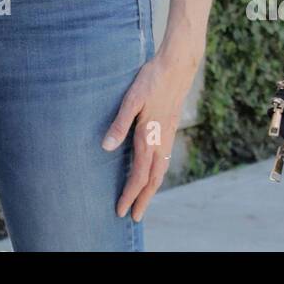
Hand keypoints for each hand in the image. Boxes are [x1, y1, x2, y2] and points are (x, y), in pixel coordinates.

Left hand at [103, 53, 193, 222]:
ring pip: (161, 170)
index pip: (138, 175)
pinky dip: (158, 173)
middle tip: (135, 217)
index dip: (129, 194)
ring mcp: (168, 135)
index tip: (121, 211)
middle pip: (152, 179)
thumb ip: (119, 124)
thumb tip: (106, 147)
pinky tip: (155, 171)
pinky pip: (165, 159)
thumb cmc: (151, 80)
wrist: (178, 66)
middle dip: (143, 199)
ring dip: (151, 188)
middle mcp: (161, 141)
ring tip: (144, 199)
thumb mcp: (131, 99)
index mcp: (149, 137)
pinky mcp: (170, 128)